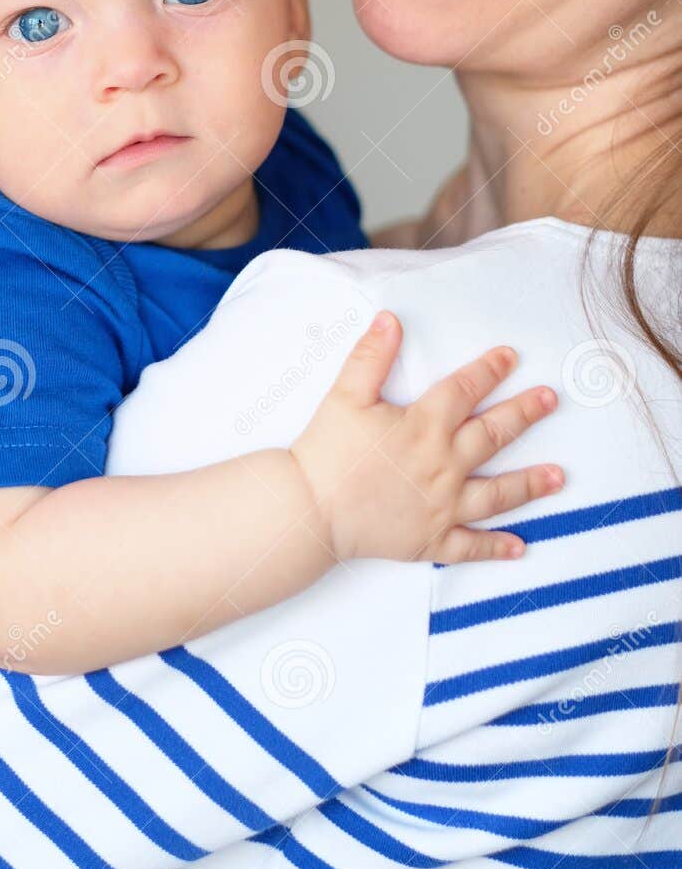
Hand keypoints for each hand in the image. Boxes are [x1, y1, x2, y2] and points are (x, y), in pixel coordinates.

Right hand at [290, 310, 562, 565]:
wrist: (309, 510)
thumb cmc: (327, 451)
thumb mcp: (345, 395)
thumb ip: (371, 356)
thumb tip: (391, 319)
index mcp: (424, 426)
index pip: (465, 390)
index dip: (489, 370)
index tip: (511, 357)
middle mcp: (443, 466)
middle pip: (493, 435)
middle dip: (524, 415)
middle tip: (550, 401)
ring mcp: (442, 507)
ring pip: (496, 493)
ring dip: (530, 484)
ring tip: (558, 477)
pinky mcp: (431, 540)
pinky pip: (471, 546)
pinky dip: (496, 548)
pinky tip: (520, 548)